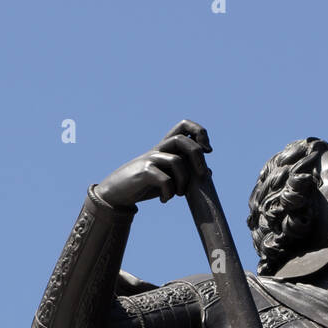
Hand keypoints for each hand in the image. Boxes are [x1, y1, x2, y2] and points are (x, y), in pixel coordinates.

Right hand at [94, 120, 212, 207]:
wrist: (118, 193)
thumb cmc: (146, 185)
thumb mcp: (169, 178)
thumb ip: (186, 172)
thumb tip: (209, 172)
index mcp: (166, 147)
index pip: (184, 127)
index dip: (199, 132)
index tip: (207, 150)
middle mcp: (159, 149)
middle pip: (182, 140)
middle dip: (198, 157)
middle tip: (202, 175)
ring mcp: (150, 159)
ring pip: (176, 161)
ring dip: (184, 182)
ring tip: (179, 194)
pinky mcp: (143, 172)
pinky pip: (164, 179)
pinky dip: (169, 192)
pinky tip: (165, 200)